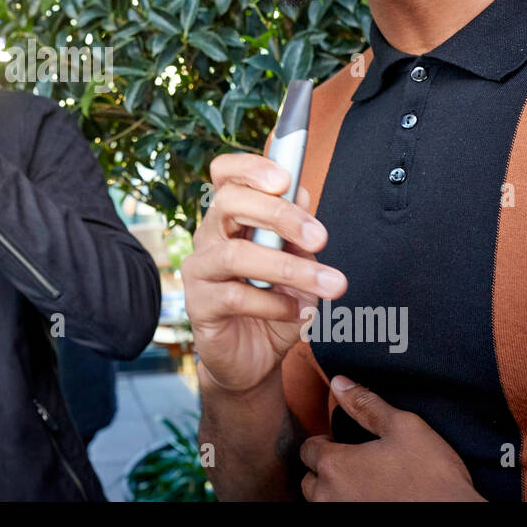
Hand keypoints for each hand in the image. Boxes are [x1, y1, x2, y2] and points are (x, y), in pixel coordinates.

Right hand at [182, 152, 346, 394]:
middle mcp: (209, 236)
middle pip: (228, 203)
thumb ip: (297, 233)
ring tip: (328, 284)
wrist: (255, 358)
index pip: (226, 173)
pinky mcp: (199, 305)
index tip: (286, 180)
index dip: (251, 168)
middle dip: (278, 214)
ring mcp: (199, 269)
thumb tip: (302, 195)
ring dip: (288, 267)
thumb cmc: (274, 303)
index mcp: (232, 216)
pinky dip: (275, 303)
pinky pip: (236, 297)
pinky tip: (298, 312)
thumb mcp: (297, 263)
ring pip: (235, 254)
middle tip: (320, 237)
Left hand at [299, 377, 484, 500]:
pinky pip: (338, 513)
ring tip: (359, 484)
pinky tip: (369, 499)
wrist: (456, 516)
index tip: (339, 443)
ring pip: (321, 502)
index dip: (323, 443)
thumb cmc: (432, 477)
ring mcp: (340, 515)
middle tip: (350, 464)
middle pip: (310, 480)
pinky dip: (346, 505)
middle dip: (324, 470)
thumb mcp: (404, 428)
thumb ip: (366, 404)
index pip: (308, 450)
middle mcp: (330, 497)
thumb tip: (339, 382)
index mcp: (336, 466)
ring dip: (333, 492)